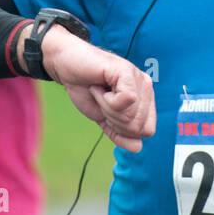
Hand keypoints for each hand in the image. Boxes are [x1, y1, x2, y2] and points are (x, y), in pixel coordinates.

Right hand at [42, 30, 155, 151]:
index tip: (108, 112)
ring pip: (131, 115)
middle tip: (102, 100)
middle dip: (114, 119)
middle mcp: (145, 87)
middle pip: (138, 126)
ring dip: (107, 108)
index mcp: (144, 99)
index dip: (124, 130)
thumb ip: (120, 134)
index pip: (147, 130)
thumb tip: (138, 147)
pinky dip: (105, 100)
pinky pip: (125, 100)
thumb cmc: (85, 88)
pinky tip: (99, 87)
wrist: (66, 67)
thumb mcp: (104, 118)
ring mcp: (138, 78)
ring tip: (100, 92)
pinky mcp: (127, 72)